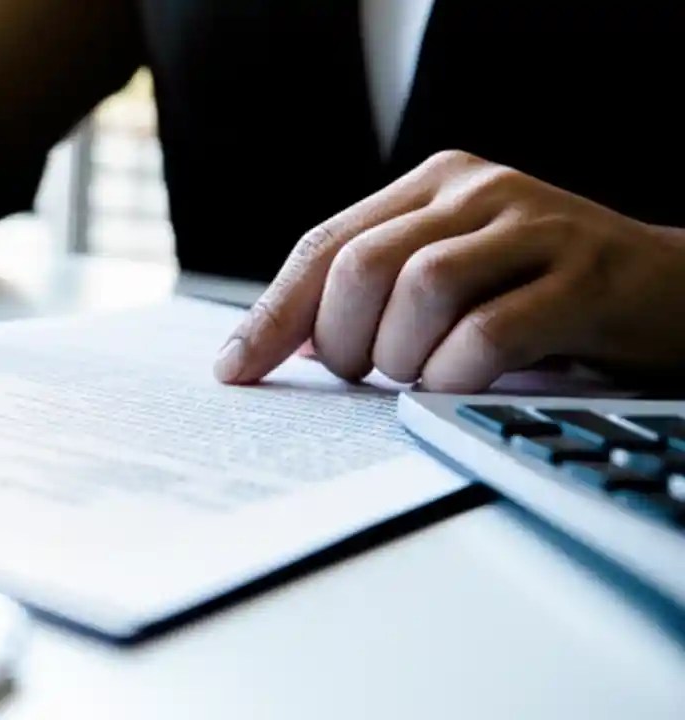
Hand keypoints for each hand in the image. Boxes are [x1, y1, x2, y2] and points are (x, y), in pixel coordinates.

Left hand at [214, 150, 684, 391]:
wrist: (671, 290)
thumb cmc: (541, 292)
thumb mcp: (454, 274)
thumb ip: (375, 292)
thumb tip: (286, 343)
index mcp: (433, 184)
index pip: (324, 245)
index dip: (271, 314)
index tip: (233, 369)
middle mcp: (477, 191)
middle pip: (360, 266)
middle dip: (341, 342)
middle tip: (362, 376)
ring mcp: (534, 227)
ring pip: (418, 292)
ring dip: (401, 357)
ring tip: (420, 376)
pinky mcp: (584, 277)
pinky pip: (488, 334)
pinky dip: (457, 374)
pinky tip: (462, 384)